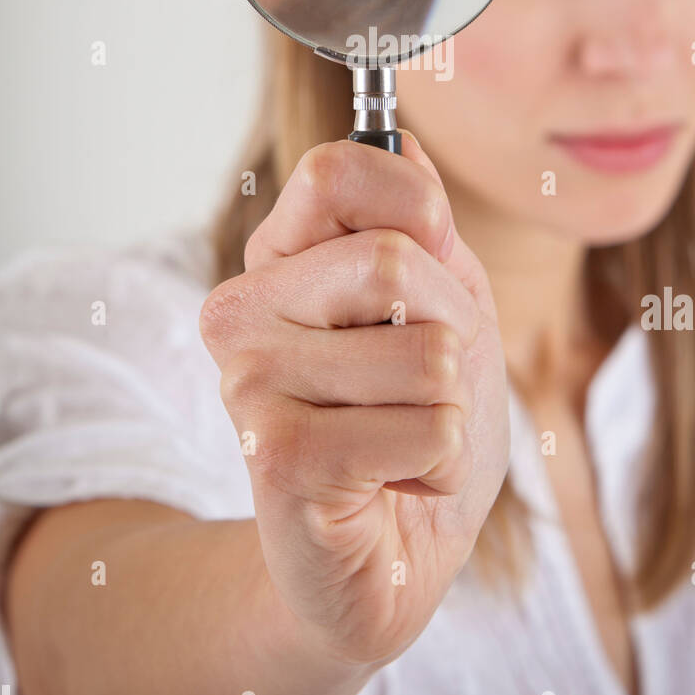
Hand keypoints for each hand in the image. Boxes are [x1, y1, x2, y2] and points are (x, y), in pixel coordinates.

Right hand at [199, 134, 509, 667]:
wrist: (388, 557)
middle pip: (394, 261)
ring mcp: (249, 381)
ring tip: (402, 439)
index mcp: (278, 261)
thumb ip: (421, 225)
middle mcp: (242, 310)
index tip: (432, 255)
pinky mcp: (276, 455)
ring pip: (427, 354)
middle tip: (422, 384)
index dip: (415, 206)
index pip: (336, 168)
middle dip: (453, 332)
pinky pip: (426, 426)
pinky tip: (392, 482)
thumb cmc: (414, 425)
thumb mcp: (443, 305)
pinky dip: (441, 463)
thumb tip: (405, 137)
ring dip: (451, 409)